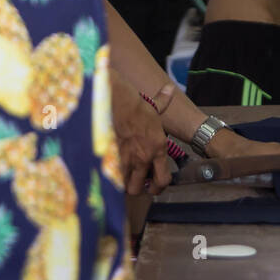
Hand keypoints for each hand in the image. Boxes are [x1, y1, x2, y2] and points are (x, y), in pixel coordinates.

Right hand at [110, 76, 172, 195]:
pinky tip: (109, 171)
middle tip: (136, 182)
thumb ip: (163, 101)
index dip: (159, 187)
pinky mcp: (113, 158)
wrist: (118, 103)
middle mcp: (145, 158)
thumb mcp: (153, 105)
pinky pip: (113, 178)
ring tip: (122, 177)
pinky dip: (111, 178)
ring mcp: (128, 160)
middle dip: (140, 188)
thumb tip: (169, 89)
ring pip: (126, 187)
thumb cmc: (135, 104)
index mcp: (158, 148)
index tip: (154, 184)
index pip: (163, 180)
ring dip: (124, 184)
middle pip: (143, 189)